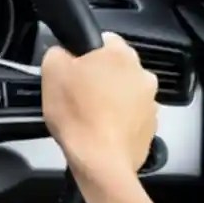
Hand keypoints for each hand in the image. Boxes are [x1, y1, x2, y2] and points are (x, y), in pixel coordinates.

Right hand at [41, 32, 157, 187]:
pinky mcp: (151, 128)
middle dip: (100, 77)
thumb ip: (57, 52)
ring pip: (126, 93)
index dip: (84, 54)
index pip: (103, 40)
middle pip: (116, 68)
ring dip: (112, 100)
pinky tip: (101, 132)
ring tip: (89, 116)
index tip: (73, 71)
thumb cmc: (77, 113)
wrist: (101, 162)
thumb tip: (63, 53)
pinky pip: (132, 117)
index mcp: (121, 54)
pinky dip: (119, 122)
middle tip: (78, 94)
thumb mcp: (52, 71)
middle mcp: (143, 74)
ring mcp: (151, 103)